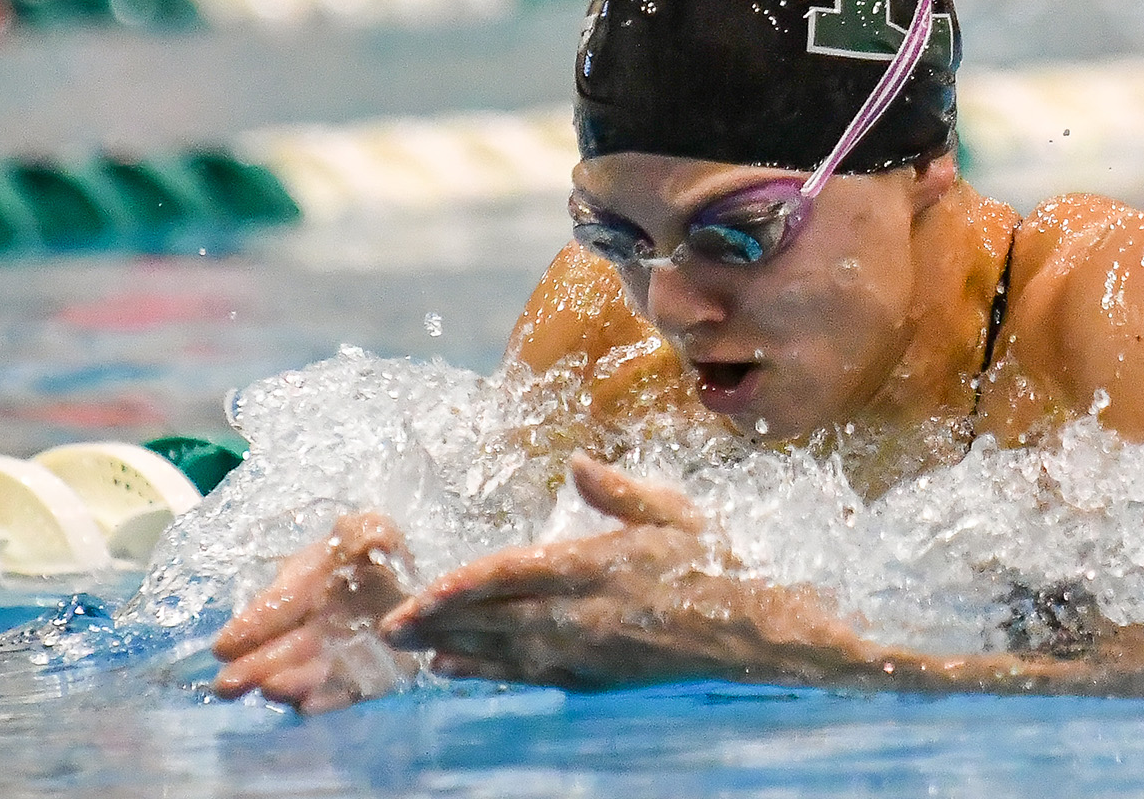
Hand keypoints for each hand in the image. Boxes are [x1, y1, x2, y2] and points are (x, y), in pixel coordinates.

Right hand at [211, 511, 419, 712]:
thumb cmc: (381, 549)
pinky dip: (329, 699)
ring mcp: (341, 652)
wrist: (414, 588)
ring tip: (270, 689)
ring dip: (290, 682)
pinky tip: (307, 707)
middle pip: (286, 647)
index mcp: (305, 585)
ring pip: (312, 670)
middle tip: (226, 685)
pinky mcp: (372, 675)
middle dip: (257, 666)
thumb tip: (372, 538)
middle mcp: (315, 624)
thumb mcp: (372, 530)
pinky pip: (349, 689)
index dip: (250, 626)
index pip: (275, 605)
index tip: (223, 647)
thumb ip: (366, 533)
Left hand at [381, 453, 873, 688]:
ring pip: (504, 652)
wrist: (756, 632)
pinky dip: (488, 673)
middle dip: (436, 625)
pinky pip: (530, 675)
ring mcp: (588, 652)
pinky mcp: (597, 677)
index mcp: (596, 566)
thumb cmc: (715, 563)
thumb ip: (620, 492)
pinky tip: (457, 670)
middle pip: (493, 620)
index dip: (456, 589)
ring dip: (453, 650)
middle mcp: (583, 615)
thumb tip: (579, 466)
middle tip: (386, 628)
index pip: (508, 576)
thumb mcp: (674, 511)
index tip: (416, 595)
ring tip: (411, 649)